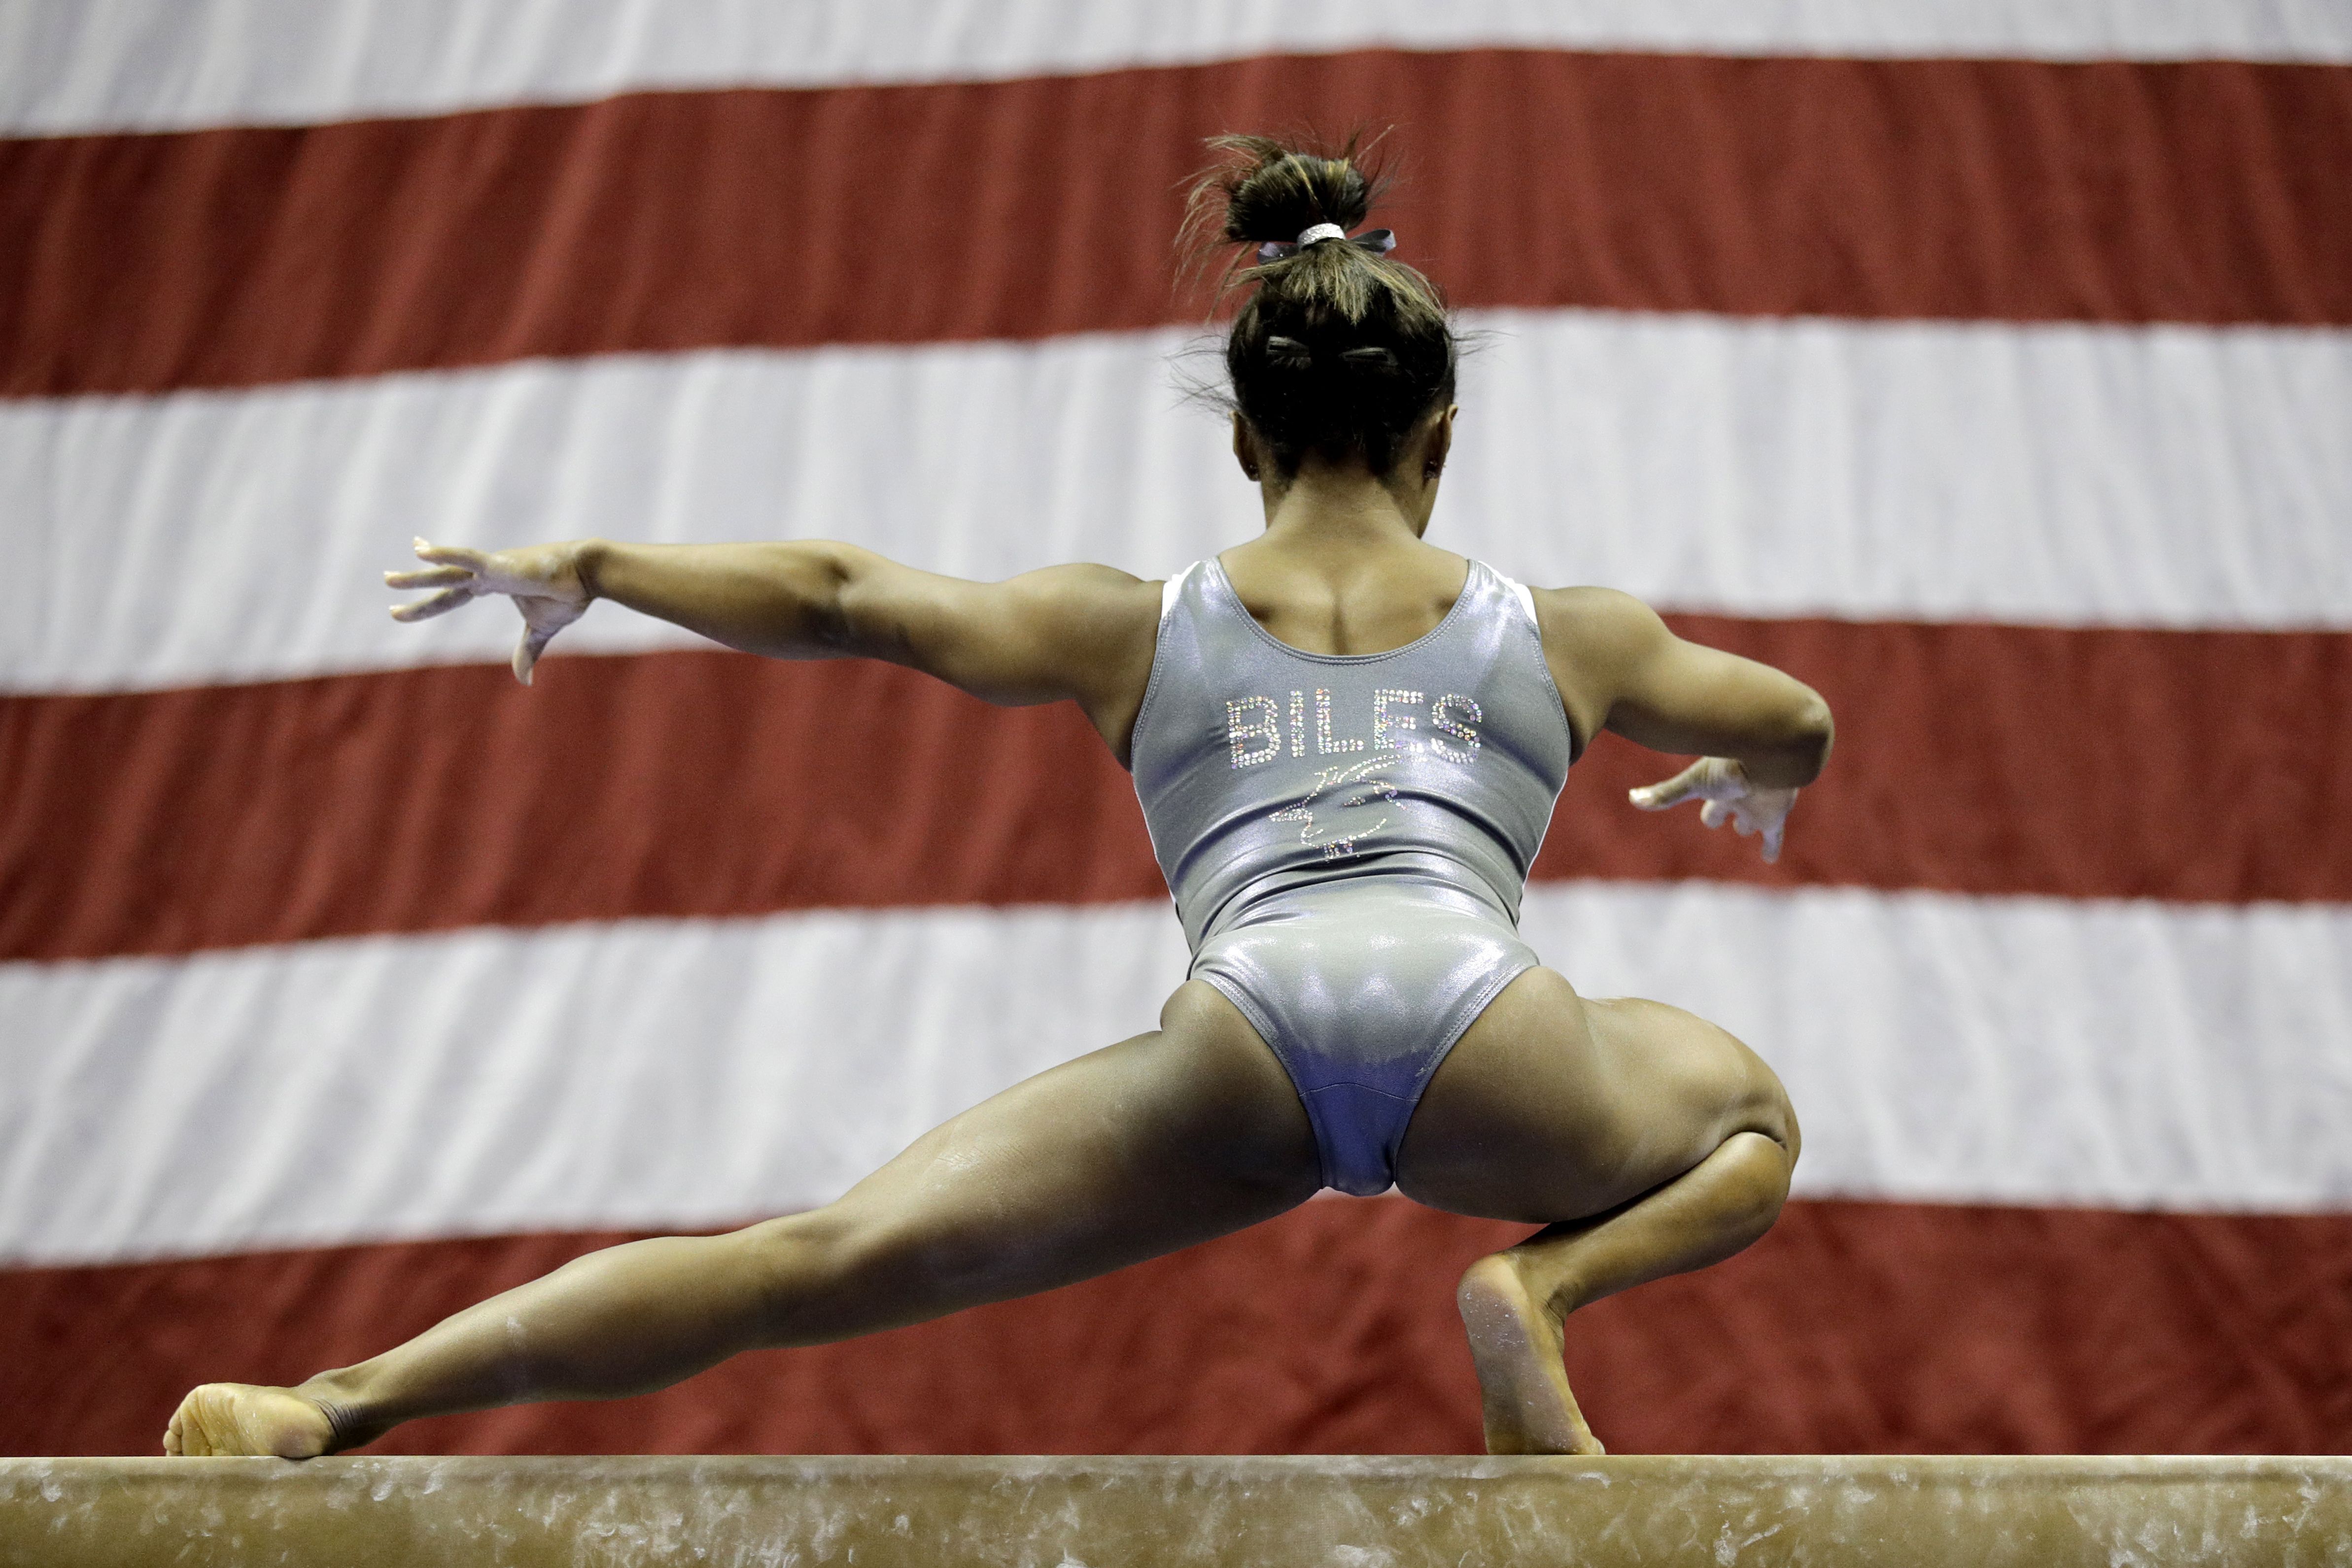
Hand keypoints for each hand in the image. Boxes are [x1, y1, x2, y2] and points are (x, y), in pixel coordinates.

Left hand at [386, 537, 591, 684]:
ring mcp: (490, 568)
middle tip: (388, 582)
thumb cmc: (568, 594)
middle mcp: (486, 574)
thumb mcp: (542, 629)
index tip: (410, 585)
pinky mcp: (499, 565)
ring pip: (446, 572)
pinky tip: (420, 551)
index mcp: (494, 584)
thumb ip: (527, 650)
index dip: (433, 594)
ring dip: (417, 576)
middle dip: (415, 585)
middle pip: (443, 582)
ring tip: (388, 580)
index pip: (455, 592)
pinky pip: (467, 559)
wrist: (588, 574)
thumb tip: (524, 681)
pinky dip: (444, 554)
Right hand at [1628, 756, 1797, 863]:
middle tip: (1718, 818)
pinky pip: (1773, 837)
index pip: (1707, 806)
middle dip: (1722, 813)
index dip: (1706, 813)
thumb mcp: (1693, 782)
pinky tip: (1770, 859)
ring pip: (1750, 821)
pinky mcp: (1774, 816)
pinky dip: (1771, 848)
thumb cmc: (1729, 766)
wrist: (1769, 758)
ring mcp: (1756, 807)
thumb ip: (1665, 793)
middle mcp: (1736, 798)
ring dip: (1748, 826)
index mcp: (1716, 789)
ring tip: (1749, 828)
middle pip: (1725, 810)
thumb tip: (1632, 798)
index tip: (1707, 817)